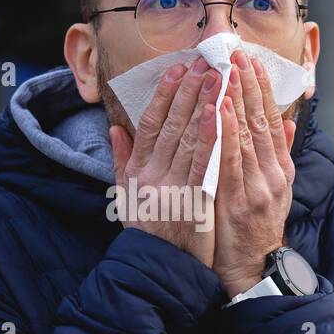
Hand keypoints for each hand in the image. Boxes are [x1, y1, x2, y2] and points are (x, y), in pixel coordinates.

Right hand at [109, 57, 220, 267]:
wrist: (157, 271)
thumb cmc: (148, 233)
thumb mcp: (127, 197)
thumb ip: (122, 162)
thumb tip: (114, 129)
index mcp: (137, 171)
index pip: (150, 124)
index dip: (164, 95)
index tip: (177, 69)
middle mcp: (151, 175)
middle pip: (171, 124)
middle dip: (188, 90)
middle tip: (204, 61)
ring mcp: (172, 188)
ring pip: (188, 137)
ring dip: (203, 104)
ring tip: (217, 77)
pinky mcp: (192, 201)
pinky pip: (203, 163)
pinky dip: (210, 136)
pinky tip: (219, 114)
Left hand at [212, 50, 296, 296]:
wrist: (250, 271)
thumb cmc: (250, 229)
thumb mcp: (271, 191)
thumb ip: (276, 155)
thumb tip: (284, 120)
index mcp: (279, 169)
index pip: (270, 120)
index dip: (261, 89)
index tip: (249, 60)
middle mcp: (274, 174)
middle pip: (261, 121)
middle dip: (248, 85)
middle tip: (236, 54)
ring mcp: (260, 187)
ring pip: (248, 136)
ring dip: (237, 101)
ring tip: (227, 71)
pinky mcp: (242, 201)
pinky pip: (232, 160)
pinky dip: (225, 133)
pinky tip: (217, 110)